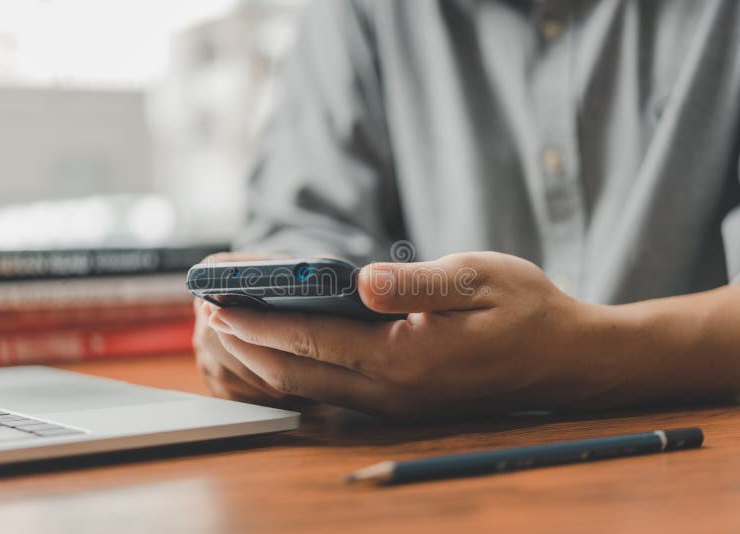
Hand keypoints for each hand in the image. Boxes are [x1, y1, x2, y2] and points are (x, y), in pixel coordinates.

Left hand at [206, 252, 613, 417]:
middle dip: (246, 342)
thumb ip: (419, 282)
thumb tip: (362, 280)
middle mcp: (392, 389)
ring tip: (226, 330)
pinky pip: (330, 392)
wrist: (565, 360)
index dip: (261, 320)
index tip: (218, 302)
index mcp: (406, 356)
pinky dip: (293, 371)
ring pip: (309, 387)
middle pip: (298, 371)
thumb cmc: (528, 310)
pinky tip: (276, 353)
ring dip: (263, 360)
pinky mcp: (398, 400)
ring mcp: (394, 401)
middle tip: (205, 313)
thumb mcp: (481, 278)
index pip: (314, 339)